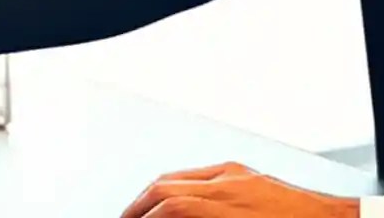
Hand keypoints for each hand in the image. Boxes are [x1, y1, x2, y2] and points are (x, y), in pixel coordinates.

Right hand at [120, 162, 357, 216]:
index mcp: (231, 207)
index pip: (171, 209)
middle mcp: (231, 184)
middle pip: (165, 187)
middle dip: (137, 206)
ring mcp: (238, 174)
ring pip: (177, 177)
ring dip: (152, 194)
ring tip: (139, 212)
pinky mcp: (246, 172)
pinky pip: (198, 174)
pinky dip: (175, 187)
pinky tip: (171, 200)